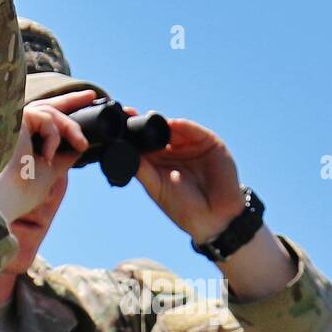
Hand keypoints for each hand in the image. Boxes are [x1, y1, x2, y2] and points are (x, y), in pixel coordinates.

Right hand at [0, 91, 94, 223]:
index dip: (66, 111)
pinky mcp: (15, 120)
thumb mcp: (52, 169)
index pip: (47, 120)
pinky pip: (45, 118)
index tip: (86, 105)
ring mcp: (15, 122)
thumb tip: (79, 145)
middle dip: (71, 100)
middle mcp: (18, 127)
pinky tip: (47, 156)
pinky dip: (53, 136)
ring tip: (81, 145)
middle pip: (47, 106)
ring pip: (51, 113)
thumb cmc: (22, 189)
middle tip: (91, 95)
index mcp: (26, 138)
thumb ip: (63, 155)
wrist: (6, 197)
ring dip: (70, 128)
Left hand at [132, 115, 246, 242]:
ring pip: (172, 127)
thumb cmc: (183, 207)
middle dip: (142, 122)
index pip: (141, 142)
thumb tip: (122, 154)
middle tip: (128, 113)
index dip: (130, 134)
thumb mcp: (157, 188)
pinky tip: (172, 125)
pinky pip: (192, 130)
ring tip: (147, 118)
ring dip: (160, 122)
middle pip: (155, 131)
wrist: (215, 217)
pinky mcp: (208, 142)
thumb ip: (142, 171)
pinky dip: (182, 126)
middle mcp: (172, 150)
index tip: (117, 126)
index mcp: (157, 161)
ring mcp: (190, 144)